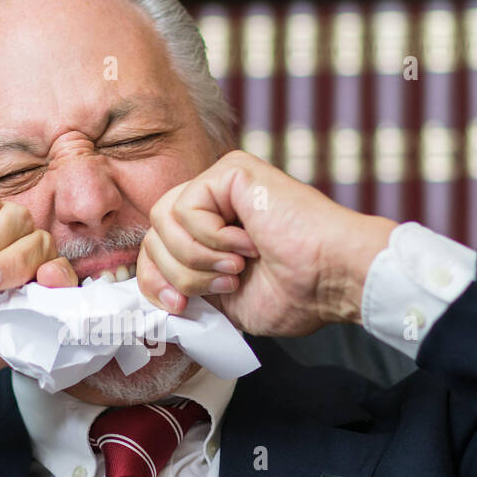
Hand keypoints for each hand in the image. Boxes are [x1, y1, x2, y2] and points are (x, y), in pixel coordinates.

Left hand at [135, 150, 396, 335]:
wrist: (330, 278)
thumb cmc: (295, 293)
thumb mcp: (221, 303)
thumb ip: (185, 290)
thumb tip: (147, 294)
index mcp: (210, 234)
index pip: (153, 251)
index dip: (154, 283)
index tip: (179, 307)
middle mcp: (213, 204)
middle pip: (152, 238)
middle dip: (179, 276)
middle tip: (225, 284)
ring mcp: (221, 183)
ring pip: (163, 223)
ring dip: (197, 259)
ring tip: (237, 267)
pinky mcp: (230, 170)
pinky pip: (186, 208)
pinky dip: (212, 237)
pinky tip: (248, 242)